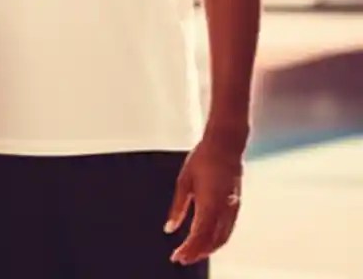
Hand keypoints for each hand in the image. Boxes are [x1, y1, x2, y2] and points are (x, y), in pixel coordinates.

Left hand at [165, 136, 243, 264]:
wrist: (226, 145)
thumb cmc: (202, 160)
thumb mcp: (184, 182)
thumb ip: (178, 207)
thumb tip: (169, 229)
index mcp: (210, 203)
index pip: (199, 235)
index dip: (189, 249)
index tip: (177, 257)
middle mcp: (224, 209)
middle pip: (212, 241)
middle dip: (197, 253)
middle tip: (182, 259)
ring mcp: (233, 208)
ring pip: (223, 238)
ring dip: (208, 249)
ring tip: (193, 254)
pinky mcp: (236, 205)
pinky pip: (228, 229)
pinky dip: (217, 240)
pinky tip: (207, 241)